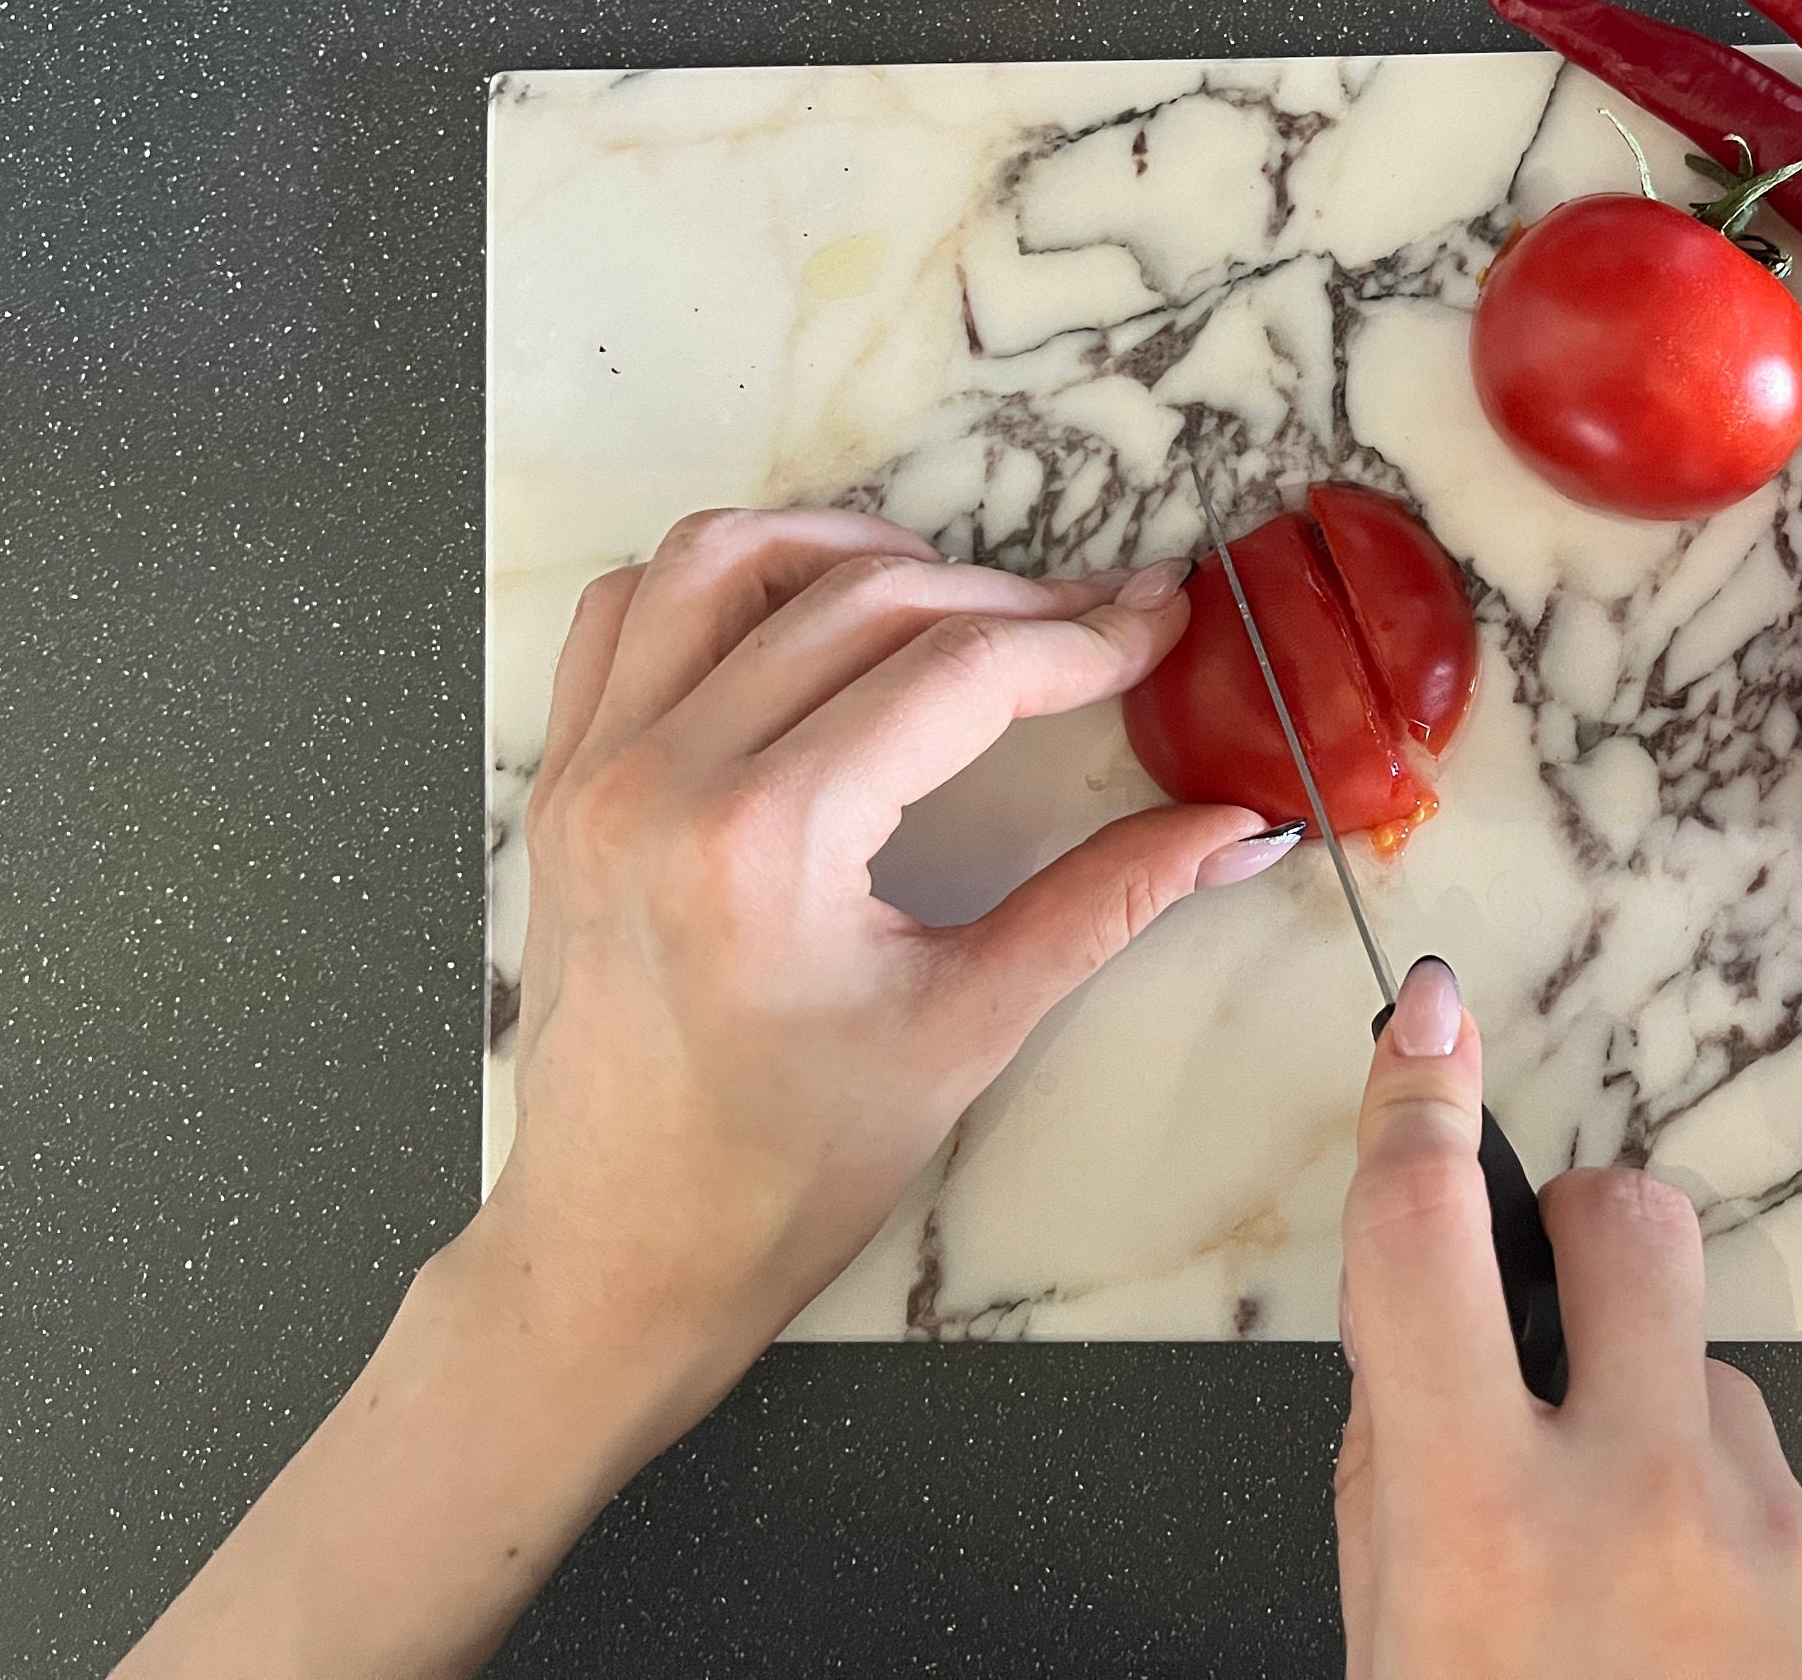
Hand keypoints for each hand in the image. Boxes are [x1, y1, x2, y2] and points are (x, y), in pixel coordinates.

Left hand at [121, 507, 1298, 1676]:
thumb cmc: (785, 1170)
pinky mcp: (564, 780)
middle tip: (1102, 618)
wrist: (619, 1252)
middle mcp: (666, 776)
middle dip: (1007, 596)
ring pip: (726, 561)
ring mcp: (597, 768)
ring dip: (855, 550)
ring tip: (956, 592)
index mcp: (767, 842)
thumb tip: (1237, 825)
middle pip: (865, 599)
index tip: (1158, 624)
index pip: (958, 673)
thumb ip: (1109, 901)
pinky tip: (804, 617)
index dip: (1081, 637)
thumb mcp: (971, 1027)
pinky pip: (629, 614)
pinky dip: (720, 583)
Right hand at [1332, 959, 1801, 1679]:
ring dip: (1684, 1475)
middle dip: (1592, 1238)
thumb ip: (1400, 1492)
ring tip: (1658, 1634)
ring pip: (1729, 1406)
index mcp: (1480, 1526)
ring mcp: (1789, 1547)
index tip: (1427, 1028)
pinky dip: (1767, 1581)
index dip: (1416, 1112)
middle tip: (1574, 1321)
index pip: (1422, 1248)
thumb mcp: (1394, 1663)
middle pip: (1631, 1230)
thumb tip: (1430, 1361)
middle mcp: (1645, 1507)